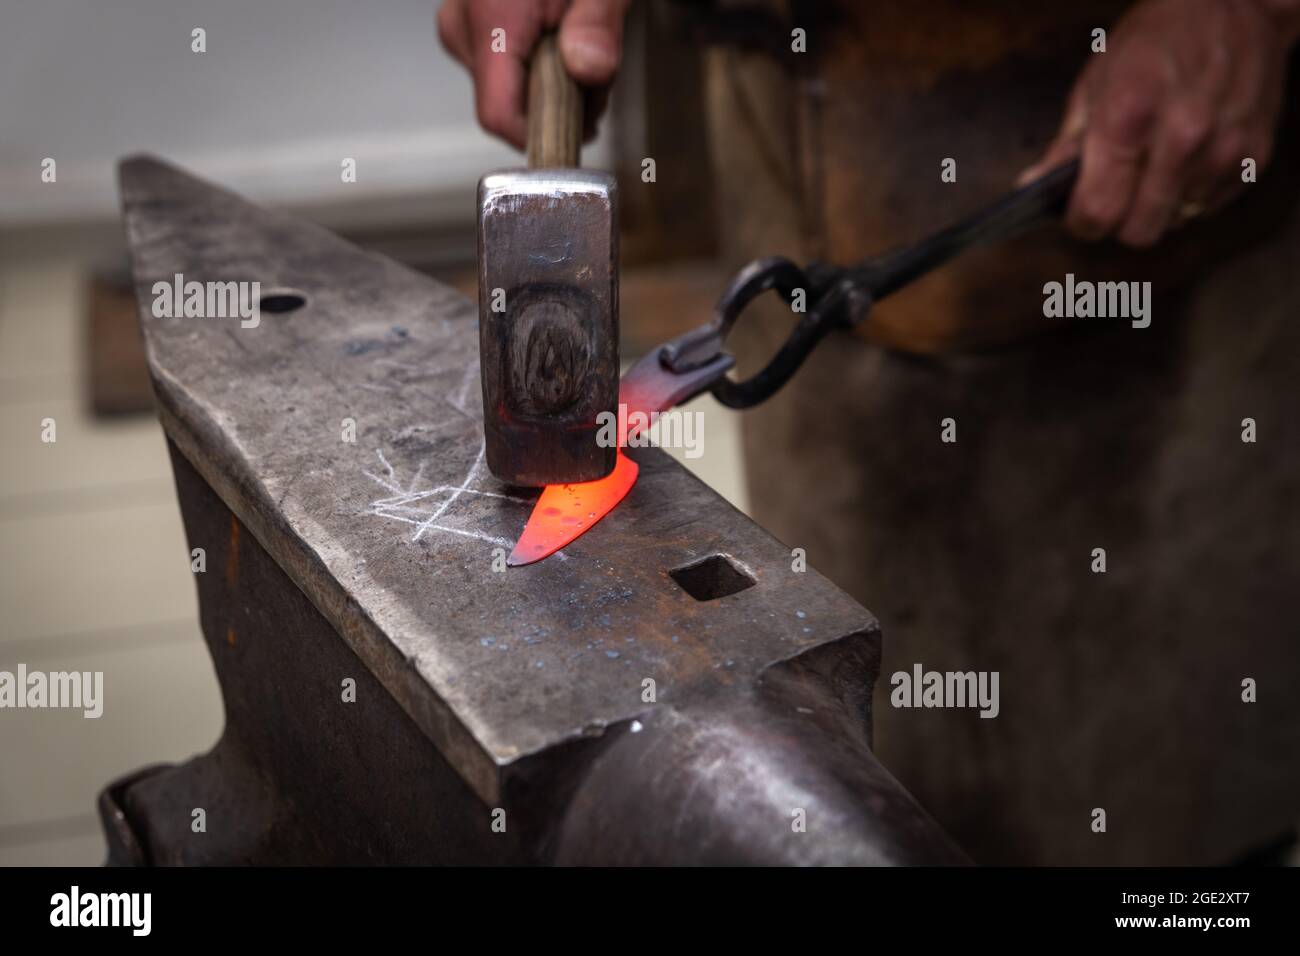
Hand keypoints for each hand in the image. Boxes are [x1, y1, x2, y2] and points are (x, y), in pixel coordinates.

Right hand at [437, 0, 629, 149]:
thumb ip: (598, 24)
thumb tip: (590, 69)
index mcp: (491, 18)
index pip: (500, 117)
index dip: (543, 136)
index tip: (582, 127)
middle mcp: (463, 27)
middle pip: (510, 108)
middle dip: (561, 103)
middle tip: (595, 66)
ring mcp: (461, 30)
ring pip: (510, 94)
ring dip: (554, 86)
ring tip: (577, 43)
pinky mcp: (467, 32)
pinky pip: (504, 74)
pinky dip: (539, 69)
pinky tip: (557, 42)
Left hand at [1022, 0, 1297, 246]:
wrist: (1234, 4)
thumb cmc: (1157, 39)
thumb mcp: (1095, 83)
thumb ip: (1066, 145)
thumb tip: (1033, 187)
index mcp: (1129, 118)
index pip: (1099, 211)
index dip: (1083, 221)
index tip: (1080, 213)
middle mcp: (1182, 139)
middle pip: (1139, 230)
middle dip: (1121, 220)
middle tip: (1118, 191)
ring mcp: (1223, 149)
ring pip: (1177, 221)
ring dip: (1161, 204)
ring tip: (1157, 163)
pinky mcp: (1253, 155)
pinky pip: (1210, 205)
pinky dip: (1194, 192)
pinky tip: (1188, 157)